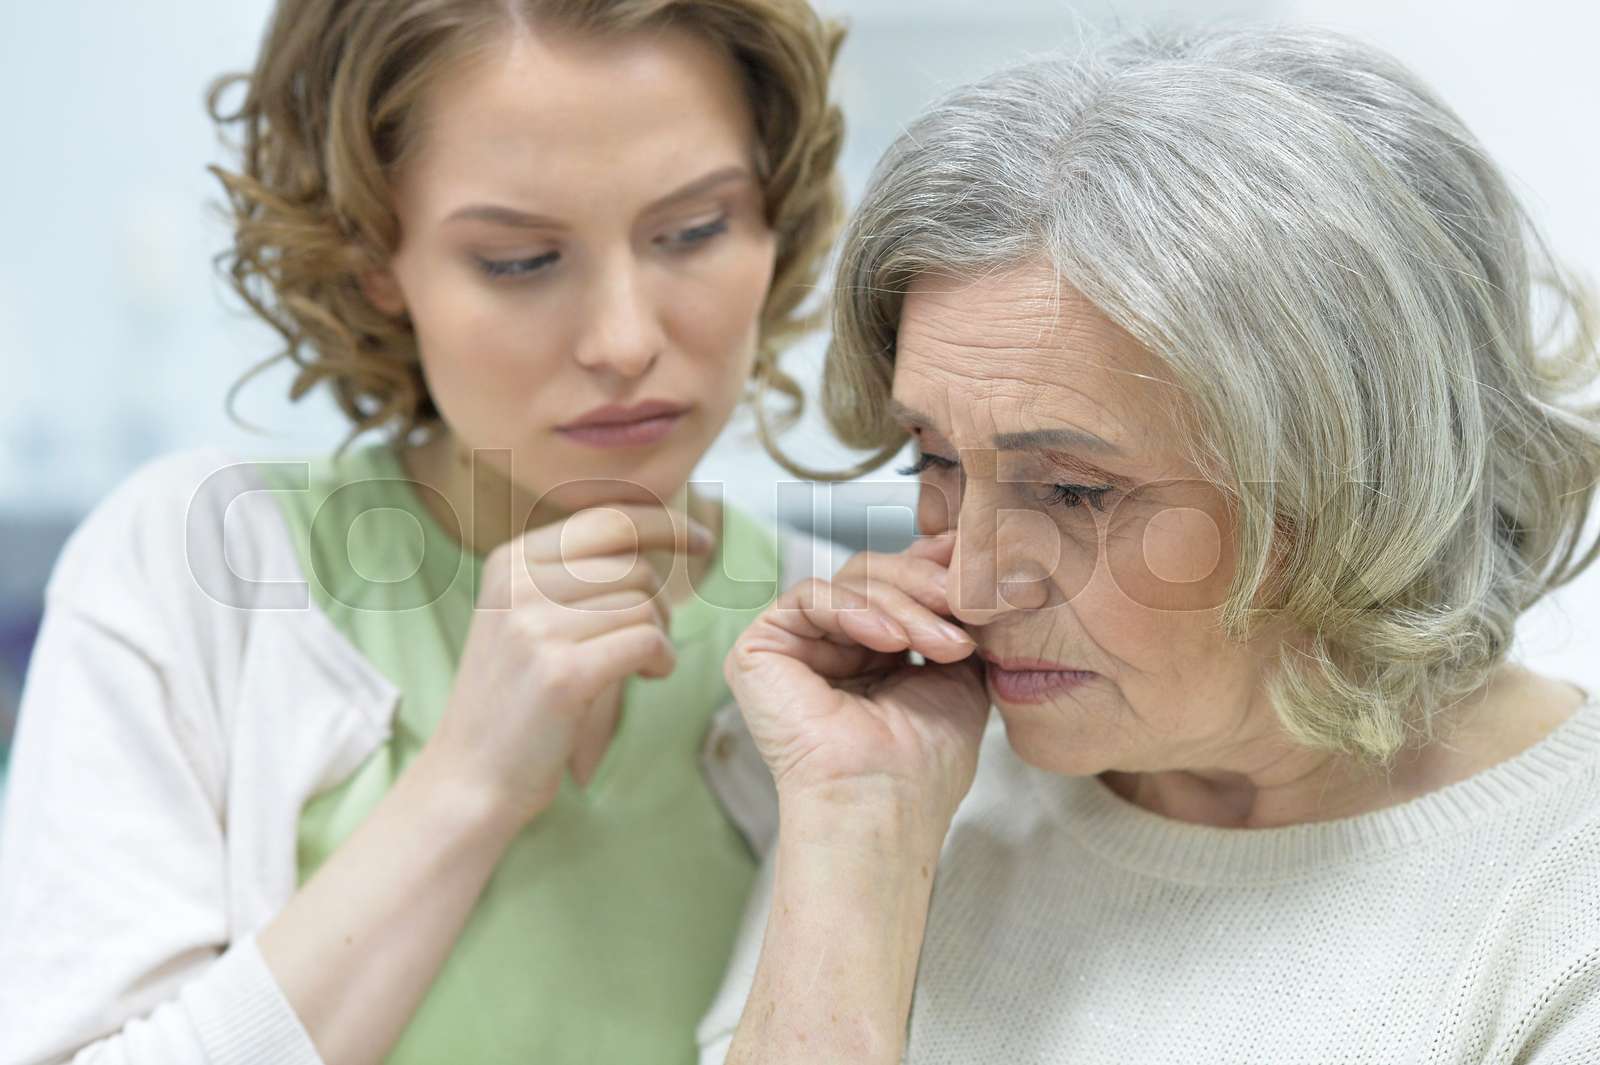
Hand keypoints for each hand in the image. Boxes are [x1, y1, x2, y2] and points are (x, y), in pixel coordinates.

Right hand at [425, 502, 713, 826]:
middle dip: (659, 603)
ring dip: (660, 636)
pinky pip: (646, 640)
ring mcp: (535, 627)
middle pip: (632, 567)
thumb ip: (574, 573)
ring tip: (640, 665)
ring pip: (643, 604)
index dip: (664, 524)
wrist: (470, 776)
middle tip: (649, 640)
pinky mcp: (561, 673)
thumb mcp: (527, 616)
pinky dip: (661, 659)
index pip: (607, 519)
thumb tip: (656, 530)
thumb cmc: (516, 697)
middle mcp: (518, 584)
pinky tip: (648, 677)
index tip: (702, 540)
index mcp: (512, 561)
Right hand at [723, 531, 989, 832]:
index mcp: (871, 650)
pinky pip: (810, 596)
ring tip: (941, 643)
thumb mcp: (959, 672)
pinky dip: (857, 609)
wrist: (885, 806)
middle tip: (961, 606)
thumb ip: (956, 616)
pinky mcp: (759, 648)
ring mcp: (793, 645)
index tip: (972, 558)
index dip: (932, 566)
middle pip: (874, 572)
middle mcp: (829, 643)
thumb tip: (964, 556)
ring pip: (849, 580)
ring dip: (903, 603)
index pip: (896, 582)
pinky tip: (890, 642)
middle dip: (924, 584)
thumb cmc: (925, 762)